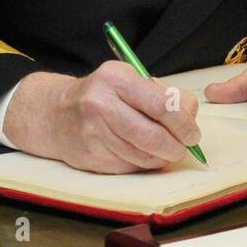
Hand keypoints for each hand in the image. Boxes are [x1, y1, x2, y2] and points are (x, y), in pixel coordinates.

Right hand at [2, 62, 201, 173]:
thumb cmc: (102, 95)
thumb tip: (190, 118)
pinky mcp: (92, 157)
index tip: (192, 132)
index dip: (184, 123)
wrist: (53, 113)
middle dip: (178, 146)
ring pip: (145, 157)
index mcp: (116, 78)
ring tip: (164, 150)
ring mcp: (94, 133)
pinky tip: (140, 153)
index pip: (163, 105)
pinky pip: (131, 167)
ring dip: (162, 158)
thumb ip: (162, 94)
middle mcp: (101, 104)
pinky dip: (143, 164)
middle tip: (184, 146)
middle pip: (155, 136)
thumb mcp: (128, 80)